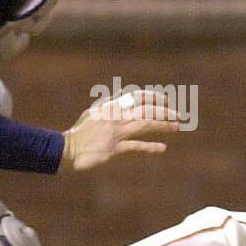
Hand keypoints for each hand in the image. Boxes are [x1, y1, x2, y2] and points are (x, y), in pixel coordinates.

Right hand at [60, 89, 179, 172]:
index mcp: (110, 107)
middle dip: (164, 111)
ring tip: (176, 127)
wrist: (66, 150)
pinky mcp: (113, 149)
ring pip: (144, 125)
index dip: (154, 96)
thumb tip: (121, 98)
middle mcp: (115, 117)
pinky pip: (135, 146)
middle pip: (145, 110)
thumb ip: (109, 106)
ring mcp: (114, 133)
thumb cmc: (79, 132)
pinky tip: (162, 148)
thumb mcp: (93, 113)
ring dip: (162, 126)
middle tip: (178, 115)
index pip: (137, 96)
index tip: (166, 99)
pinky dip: (150, 147)